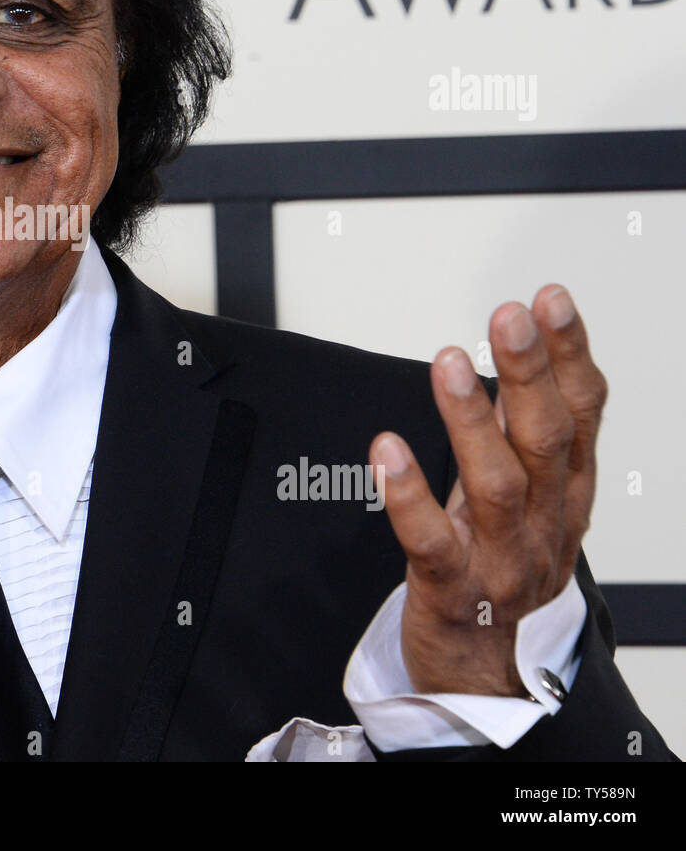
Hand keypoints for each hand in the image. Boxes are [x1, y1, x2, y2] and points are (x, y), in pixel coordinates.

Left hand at [370, 284, 605, 696]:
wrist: (484, 667)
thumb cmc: (502, 566)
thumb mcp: (528, 494)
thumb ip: (523, 431)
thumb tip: (518, 356)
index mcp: (566, 491)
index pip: (581, 414)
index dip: (569, 355)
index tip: (550, 300)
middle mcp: (543, 521)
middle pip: (545, 440)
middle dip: (530, 373)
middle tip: (508, 316)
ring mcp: (500, 558)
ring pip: (496, 485)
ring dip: (472, 421)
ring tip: (450, 365)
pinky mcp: (450, 588)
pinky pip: (429, 540)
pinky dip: (407, 495)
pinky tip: (386, 451)